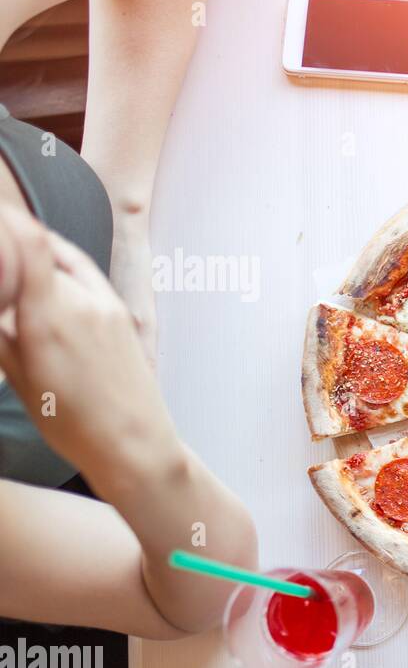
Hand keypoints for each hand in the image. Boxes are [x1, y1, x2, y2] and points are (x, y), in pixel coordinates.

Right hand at [0, 203, 179, 484]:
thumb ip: (0, 327)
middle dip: (10, 250)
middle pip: (38, 250)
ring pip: (60, 261)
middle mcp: (82, 301)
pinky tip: (41, 272)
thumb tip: (0, 298)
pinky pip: (84, 274)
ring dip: (32, 259)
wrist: (135, 445)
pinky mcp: (121, 313)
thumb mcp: (19, 375)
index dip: (7, 222)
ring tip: (12, 276)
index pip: (29, 241)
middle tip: (3, 274)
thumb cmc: (71, 423)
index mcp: (48, 316)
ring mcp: (106, 305)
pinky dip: (59, 266)